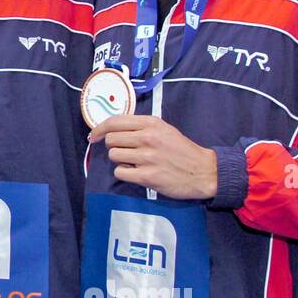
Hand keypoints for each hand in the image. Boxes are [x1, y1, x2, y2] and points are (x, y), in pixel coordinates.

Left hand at [88, 115, 217, 199]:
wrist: (204, 172)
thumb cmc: (182, 150)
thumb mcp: (164, 130)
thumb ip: (141, 127)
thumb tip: (112, 129)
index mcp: (151, 124)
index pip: (114, 121)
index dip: (99, 129)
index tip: (93, 136)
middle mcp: (148, 138)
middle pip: (111, 139)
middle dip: (114, 146)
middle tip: (126, 152)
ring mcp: (147, 157)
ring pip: (114, 156)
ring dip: (120, 160)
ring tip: (134, 162)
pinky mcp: (147, 176)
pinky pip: (120, 172)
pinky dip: (125, 173)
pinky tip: (137, 172)